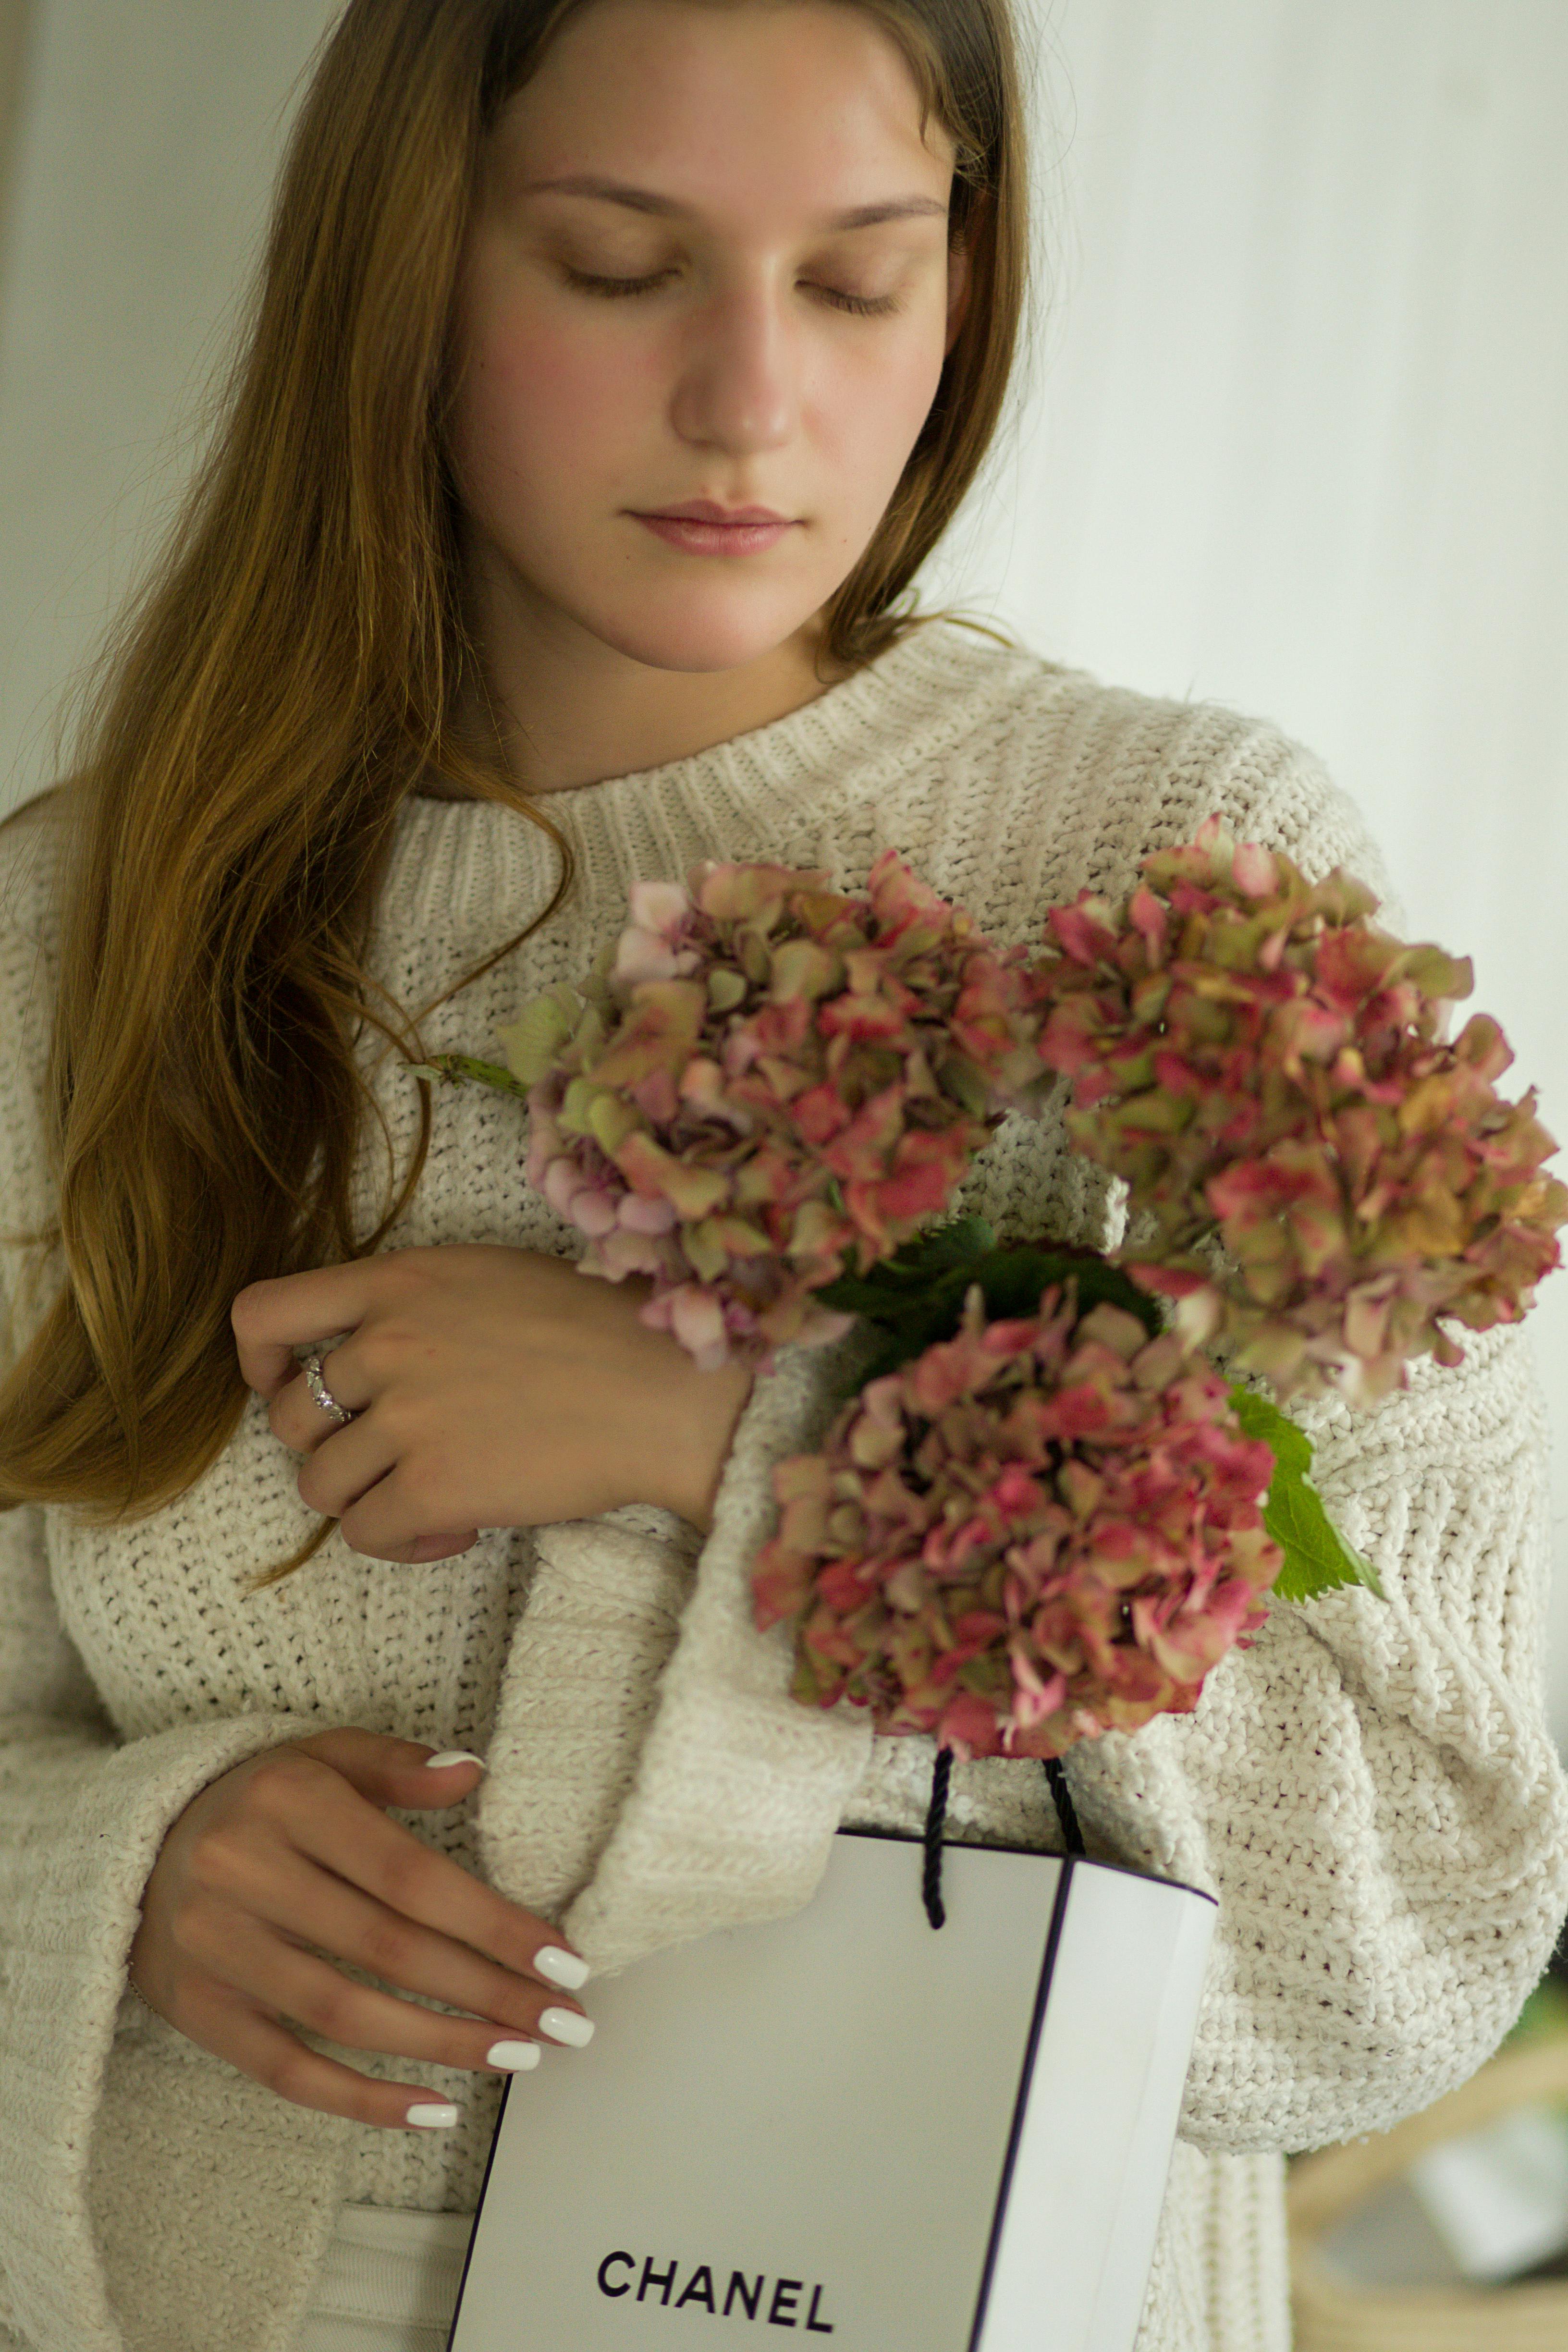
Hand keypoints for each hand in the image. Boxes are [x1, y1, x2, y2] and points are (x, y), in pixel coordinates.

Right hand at [126, 1730, 595, 2128]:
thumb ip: (396, 1765)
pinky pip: (288, 2071)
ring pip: (345, 2016)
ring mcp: (217, 1950)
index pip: (409, 1876)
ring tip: (518, 2056)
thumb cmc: (257, 1799)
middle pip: (387, 1950)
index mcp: (288, 1801)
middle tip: (562, 2022)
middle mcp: (244, 1874)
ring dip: (442, 2045)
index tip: (563, 1960)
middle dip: (487, 1993)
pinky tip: (434, 2108)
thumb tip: (473, 1771)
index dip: (491, 1923)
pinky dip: (363, 2100)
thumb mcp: (321, 1756)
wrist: (131, 1846)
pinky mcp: (199, 2012)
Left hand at [232, 1244, 753, 1562]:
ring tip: (425, 1498)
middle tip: (389, 1455)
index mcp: (397, 1282)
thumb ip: (416, 1303)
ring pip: (319, 1483)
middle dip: (329, 1444)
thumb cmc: (595, 1329)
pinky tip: (454, 1529)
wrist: (662, 1390)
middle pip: (289, 1416)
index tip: (283, 1383)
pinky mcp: (432, 1488)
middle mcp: (386, 1344)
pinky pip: (366, 1532)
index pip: (264, 1312)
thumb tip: (367, 1348)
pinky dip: (400, 1542)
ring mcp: (405, 1419)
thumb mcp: (489, 1276)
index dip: (258, 1360)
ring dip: (363, 1499)